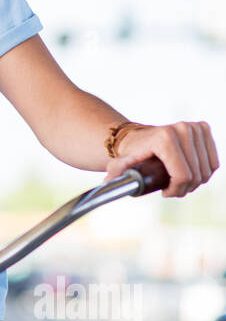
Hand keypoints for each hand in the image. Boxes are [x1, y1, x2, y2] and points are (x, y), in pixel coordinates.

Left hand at [103, 121, 218, 197]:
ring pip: (206, 170)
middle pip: (196, 174)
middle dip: (184, 188)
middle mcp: (182, 129)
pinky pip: (213, 161)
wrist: (139, 137)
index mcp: (165, 138)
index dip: (176, 190)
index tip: (165, 193)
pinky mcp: (203, 128)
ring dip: (195, 182)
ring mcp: (194, 127)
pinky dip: (204, 171)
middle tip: (171, 190)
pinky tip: (190, 172)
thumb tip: (106, 183)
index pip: (182, 175)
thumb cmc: (131, 154)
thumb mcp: (120, 164)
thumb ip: (115, 172)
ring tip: (179, 182)